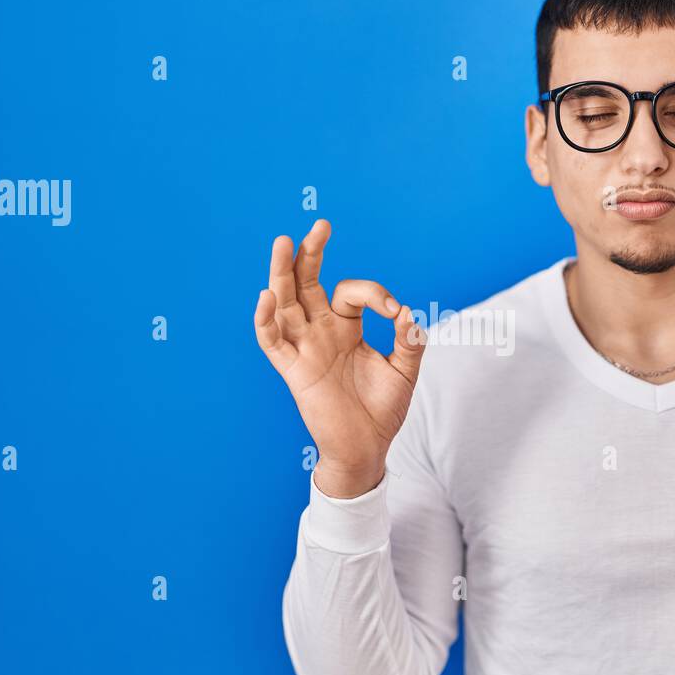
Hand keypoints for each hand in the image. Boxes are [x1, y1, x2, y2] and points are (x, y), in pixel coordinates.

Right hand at [253, 219, 426, 497]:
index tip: (395, 313)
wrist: (368, 448)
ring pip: (286, 304)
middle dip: (311, 254)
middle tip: (320, 226)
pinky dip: (266, 321)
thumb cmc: (383, 409)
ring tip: (283, 243)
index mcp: (346, 328)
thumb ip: (408, 340)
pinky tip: (268, 296)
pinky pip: (273, 343)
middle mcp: (321, 332)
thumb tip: (407, 311)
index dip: (375, 294)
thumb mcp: (404, 370)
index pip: (352, 292)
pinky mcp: (294, 371)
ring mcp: (305, 349)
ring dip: (283, 274)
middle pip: (307, 284)